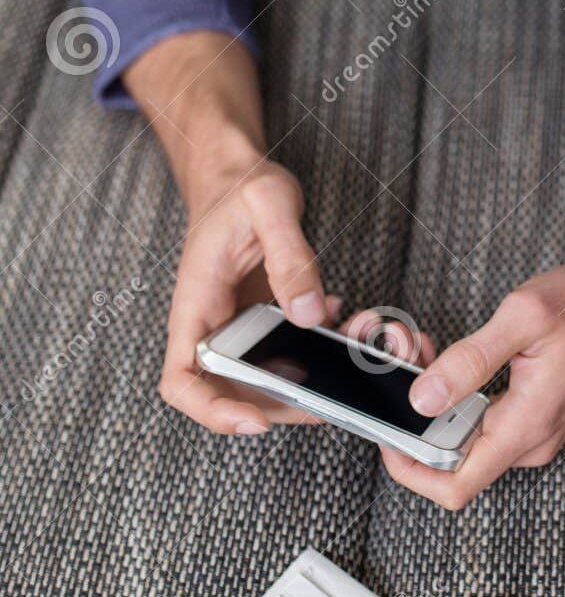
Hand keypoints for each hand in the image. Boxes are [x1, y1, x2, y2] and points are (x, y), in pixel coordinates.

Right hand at [160, 158, 339, 434]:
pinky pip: (292, 353)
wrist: (237, 176)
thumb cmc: (240, 187)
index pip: (182, 380)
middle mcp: (213, 325)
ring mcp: (239, 328)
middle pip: (232, 394)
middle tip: (330, 401)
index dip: (213, 411)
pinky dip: (323, 351)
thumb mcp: (269, 204)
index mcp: (195, 305)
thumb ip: (290, 256)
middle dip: (282, 406)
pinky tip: (344, 324)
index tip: (256, 420)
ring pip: (268, 380)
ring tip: (350, 360)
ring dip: (310, 382)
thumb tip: (310, 315)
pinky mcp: (266, 322)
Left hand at [375, 264, 564, 508]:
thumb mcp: (524, 317)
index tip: (387, 436)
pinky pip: (482, 425)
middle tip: (406, 372)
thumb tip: (423, 399)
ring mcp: (532, 433)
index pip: (455, 486)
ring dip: (436, 409)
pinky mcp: (533, 419)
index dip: (411, 472)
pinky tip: (451, 362)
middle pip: (453, 464)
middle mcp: (528, 441)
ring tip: (427, 357)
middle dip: (417, 425)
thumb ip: (471, 360)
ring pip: (465, 442)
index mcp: (525, 425)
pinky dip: (457, 400)